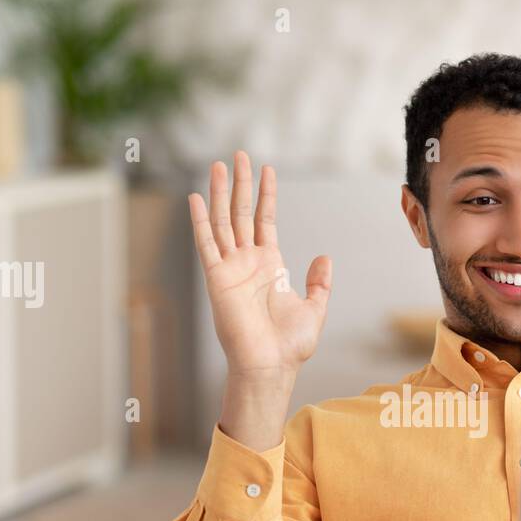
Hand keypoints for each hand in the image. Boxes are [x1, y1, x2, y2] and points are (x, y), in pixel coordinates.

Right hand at [188, 151, 331, 380]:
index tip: (266, 169)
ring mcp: (230, 268)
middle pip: (241, 213)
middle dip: (240, 183)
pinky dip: (200, 221)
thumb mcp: (314, 308)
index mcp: (269, 266)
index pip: (265, 220)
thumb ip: (319, 283)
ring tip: (219, 164)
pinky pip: (206, 244)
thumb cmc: (290, 345)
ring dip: (220, 193)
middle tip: (238, 154)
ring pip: (222, 221)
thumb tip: (324, 257)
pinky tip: (195, 198)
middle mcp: (247, 262)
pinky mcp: (217, 278)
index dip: (266, 195)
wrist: (270, 365)